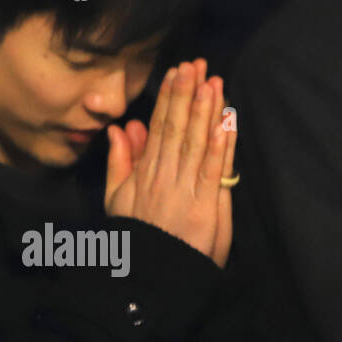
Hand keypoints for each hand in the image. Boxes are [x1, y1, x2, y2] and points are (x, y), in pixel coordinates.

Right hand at [104, 60, 235, 266]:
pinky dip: (221, 145)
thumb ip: (119, 161)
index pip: (158, 128)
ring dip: (206, 112)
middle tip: (196, 66)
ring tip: (213, 83)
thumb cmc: (134, 236)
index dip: (169, 99)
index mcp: (144, 173)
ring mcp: (187, 191)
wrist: (149, 275)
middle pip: (178, 129)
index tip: (176, 73)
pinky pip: (214, 170)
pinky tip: (226, 122)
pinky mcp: (207, 208)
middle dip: (188, 95)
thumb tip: (120, 128)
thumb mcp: (115, 198)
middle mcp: (165, 176)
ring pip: (197, 144)